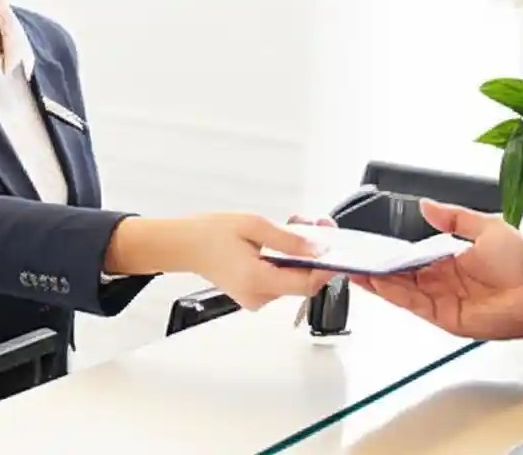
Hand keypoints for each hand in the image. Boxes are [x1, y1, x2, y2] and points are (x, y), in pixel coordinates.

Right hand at [177, 213, 337, 310]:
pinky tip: (283, 241)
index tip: (337, 252)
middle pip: (302, 281)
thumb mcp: (255, 226)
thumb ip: (289, 240)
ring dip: (301, 254)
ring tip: (297, 227)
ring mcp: (256, 297)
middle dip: (314, 254)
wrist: (185, 244)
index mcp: (258, 281)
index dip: (326, 269)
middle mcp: (258, 296)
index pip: (307, 284)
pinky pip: (281, 279)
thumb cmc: (210, 234)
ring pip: (293, 279)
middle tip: (318, 227)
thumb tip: (316, 248)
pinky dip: (288, 260)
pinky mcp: (255, 292)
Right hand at [350, 199, 522, 344]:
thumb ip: (453, 217)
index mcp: (449, 261)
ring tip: (353, 267)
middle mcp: (441, 282)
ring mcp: (441, 301)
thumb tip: (425, 204)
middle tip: (349, 256)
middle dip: (374, 266)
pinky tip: (377, 282)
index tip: (368, 243)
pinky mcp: (445, 317)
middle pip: (399, 275)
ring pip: (400, 290)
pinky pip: (413, 304)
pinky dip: (393, 294)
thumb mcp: (485, 227)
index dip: (389, 251)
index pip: (410, 257)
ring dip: (377, 280)